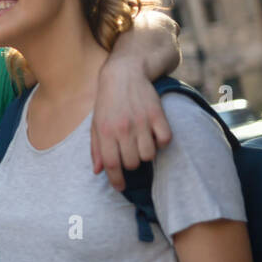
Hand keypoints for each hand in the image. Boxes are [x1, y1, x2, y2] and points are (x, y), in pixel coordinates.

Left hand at [91, 57, 171, 190]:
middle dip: (131, 164)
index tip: (120, 187)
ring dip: (146, 154)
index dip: (116, 180)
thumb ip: (96, 148)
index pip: (111, 164)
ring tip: (141, 143)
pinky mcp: (158, 115)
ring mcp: (141, 122)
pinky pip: (165, 140)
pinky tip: (154, 134)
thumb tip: (98, 171)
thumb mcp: (95, 124)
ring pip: (149, 155)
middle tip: (130, 153)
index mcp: (105, 132)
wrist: (125, 74)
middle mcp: (123, 129)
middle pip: (132, 163)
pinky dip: (161, 142)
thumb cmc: (108, 102)